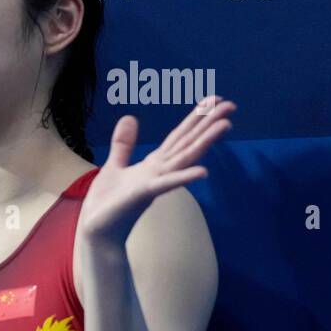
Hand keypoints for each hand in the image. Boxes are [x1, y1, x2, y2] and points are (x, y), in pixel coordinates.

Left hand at [79, 96, 234, 246]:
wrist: (99, 231)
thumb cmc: (108, 203)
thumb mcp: (114, 166)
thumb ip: (124, 144)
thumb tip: (130, 117)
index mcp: (153, 164)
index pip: (178, 137)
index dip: (195, 118)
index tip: (213, 100)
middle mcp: (160, 171)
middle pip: (188, 143)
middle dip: (208, 123)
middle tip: (231, 105)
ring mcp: (154, 183)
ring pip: (184, 158)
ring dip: (205, 141)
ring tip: (225, 124)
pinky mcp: (143, 194)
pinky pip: (166, 184)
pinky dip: (184, 177)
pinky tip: (203, 172)